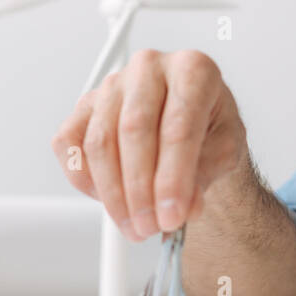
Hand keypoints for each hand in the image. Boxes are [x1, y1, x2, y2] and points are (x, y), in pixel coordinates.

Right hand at [52, 49, 248, 240]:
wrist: (194, 122)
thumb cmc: (210, 131)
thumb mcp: (225, 151)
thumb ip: (206, 174)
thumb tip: (186, 207)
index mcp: (193, 70)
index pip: (177, 128)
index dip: (173, 179)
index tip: (172, 216)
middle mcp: (149, 67)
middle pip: (133, 132)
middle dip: (140, 191)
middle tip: (149, 228)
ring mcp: (112, 83)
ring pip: (99, 143)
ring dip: (113, 195)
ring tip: (134, 226)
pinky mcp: (85, 103)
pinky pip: (70, 145)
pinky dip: (85, 180)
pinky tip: (110, 200)